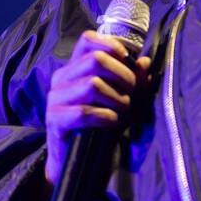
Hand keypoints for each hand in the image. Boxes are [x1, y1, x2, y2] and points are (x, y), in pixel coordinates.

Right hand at [44, 30, 151, 185]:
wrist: (76, 161)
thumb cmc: (100, 125)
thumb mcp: (119, 99)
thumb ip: (133, 80)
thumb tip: (145, 62)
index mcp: (74, 67)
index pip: (87, 40)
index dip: (110, 45)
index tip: (126, 59)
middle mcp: (61, 78)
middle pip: (95, 60)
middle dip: (122, 76)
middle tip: (131, 93)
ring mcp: (55, 99)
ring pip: (92, 85)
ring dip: (116, 99)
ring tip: (123, 111)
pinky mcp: (54, 121)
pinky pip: (84, 112)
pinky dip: (105, 117)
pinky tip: (112, 123)